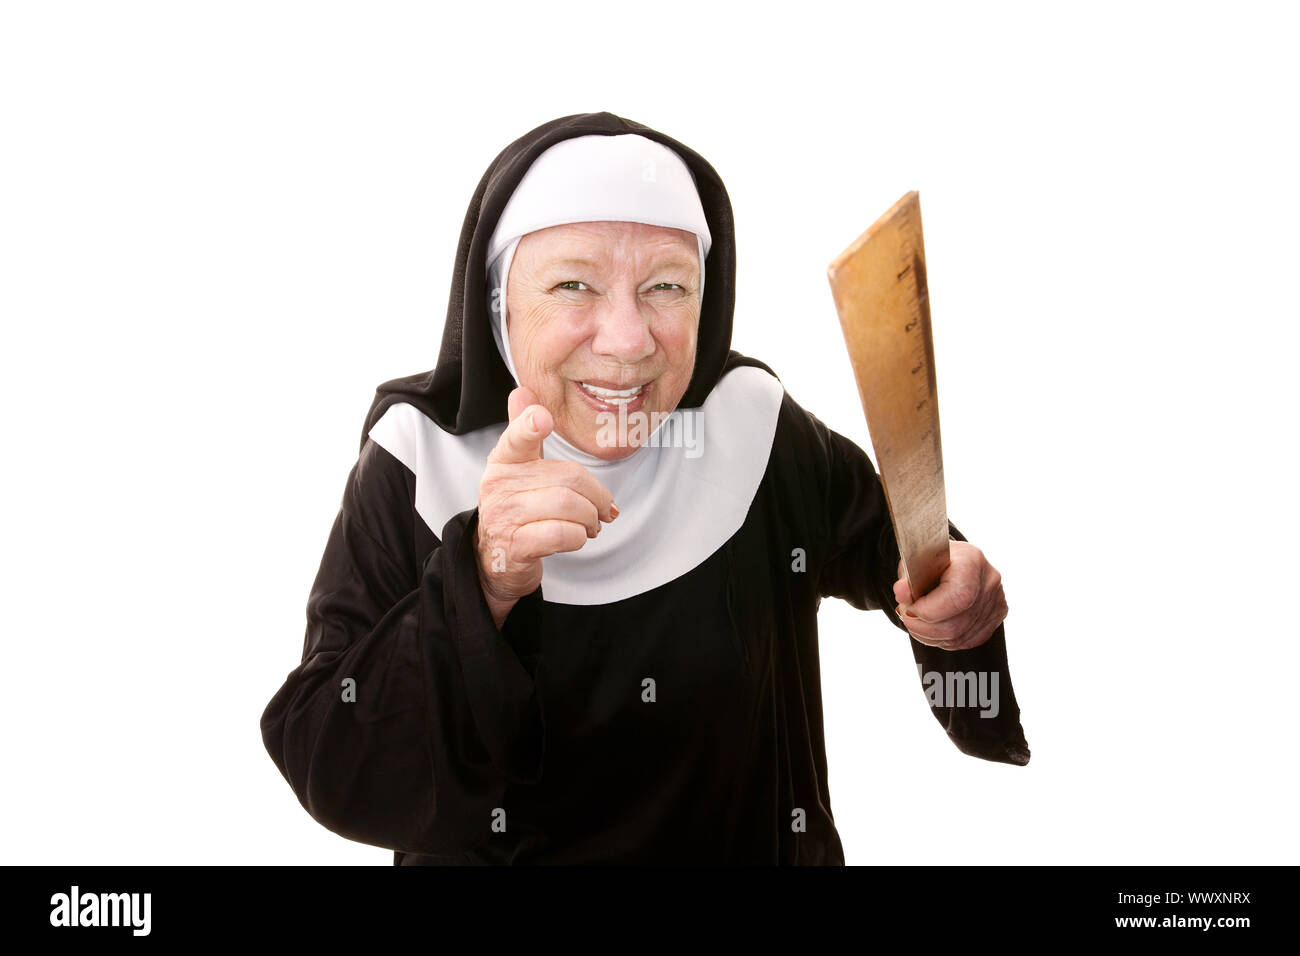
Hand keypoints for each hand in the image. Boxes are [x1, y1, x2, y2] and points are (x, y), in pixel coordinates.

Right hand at [475, 385, 617, 626]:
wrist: (495, 560)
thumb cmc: (517, 509)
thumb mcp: (518, 468)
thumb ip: (523, 430)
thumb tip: (523, 391)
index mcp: (504, 461)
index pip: (517, 438)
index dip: (530, 426)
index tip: (543, 419)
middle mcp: (499, 486)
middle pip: (567, 478)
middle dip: (596, 496)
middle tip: (603, 508)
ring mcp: (505, 517)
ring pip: (568, 506)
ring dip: (591, 518)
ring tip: (592, 524)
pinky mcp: (516, 547)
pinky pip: (563, 534)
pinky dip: (580, 537)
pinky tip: (578, 537)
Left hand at [892, 541, 1006, 650]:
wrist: (951, 560)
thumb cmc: (931, 560)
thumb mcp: (914, 562)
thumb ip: (907, 579)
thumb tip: (901, 593)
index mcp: (971, 560)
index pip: (957, 598)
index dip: (927, 610)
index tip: (909, 607)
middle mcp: (989, 581)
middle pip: (955, 625)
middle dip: (922, 627)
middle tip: (907, 616)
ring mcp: (995, 602)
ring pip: (958, 638)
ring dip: (929, 635)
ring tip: (916, 621)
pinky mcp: (995, 617)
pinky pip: (965, 641)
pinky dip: (943, 638)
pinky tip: (933, 626)